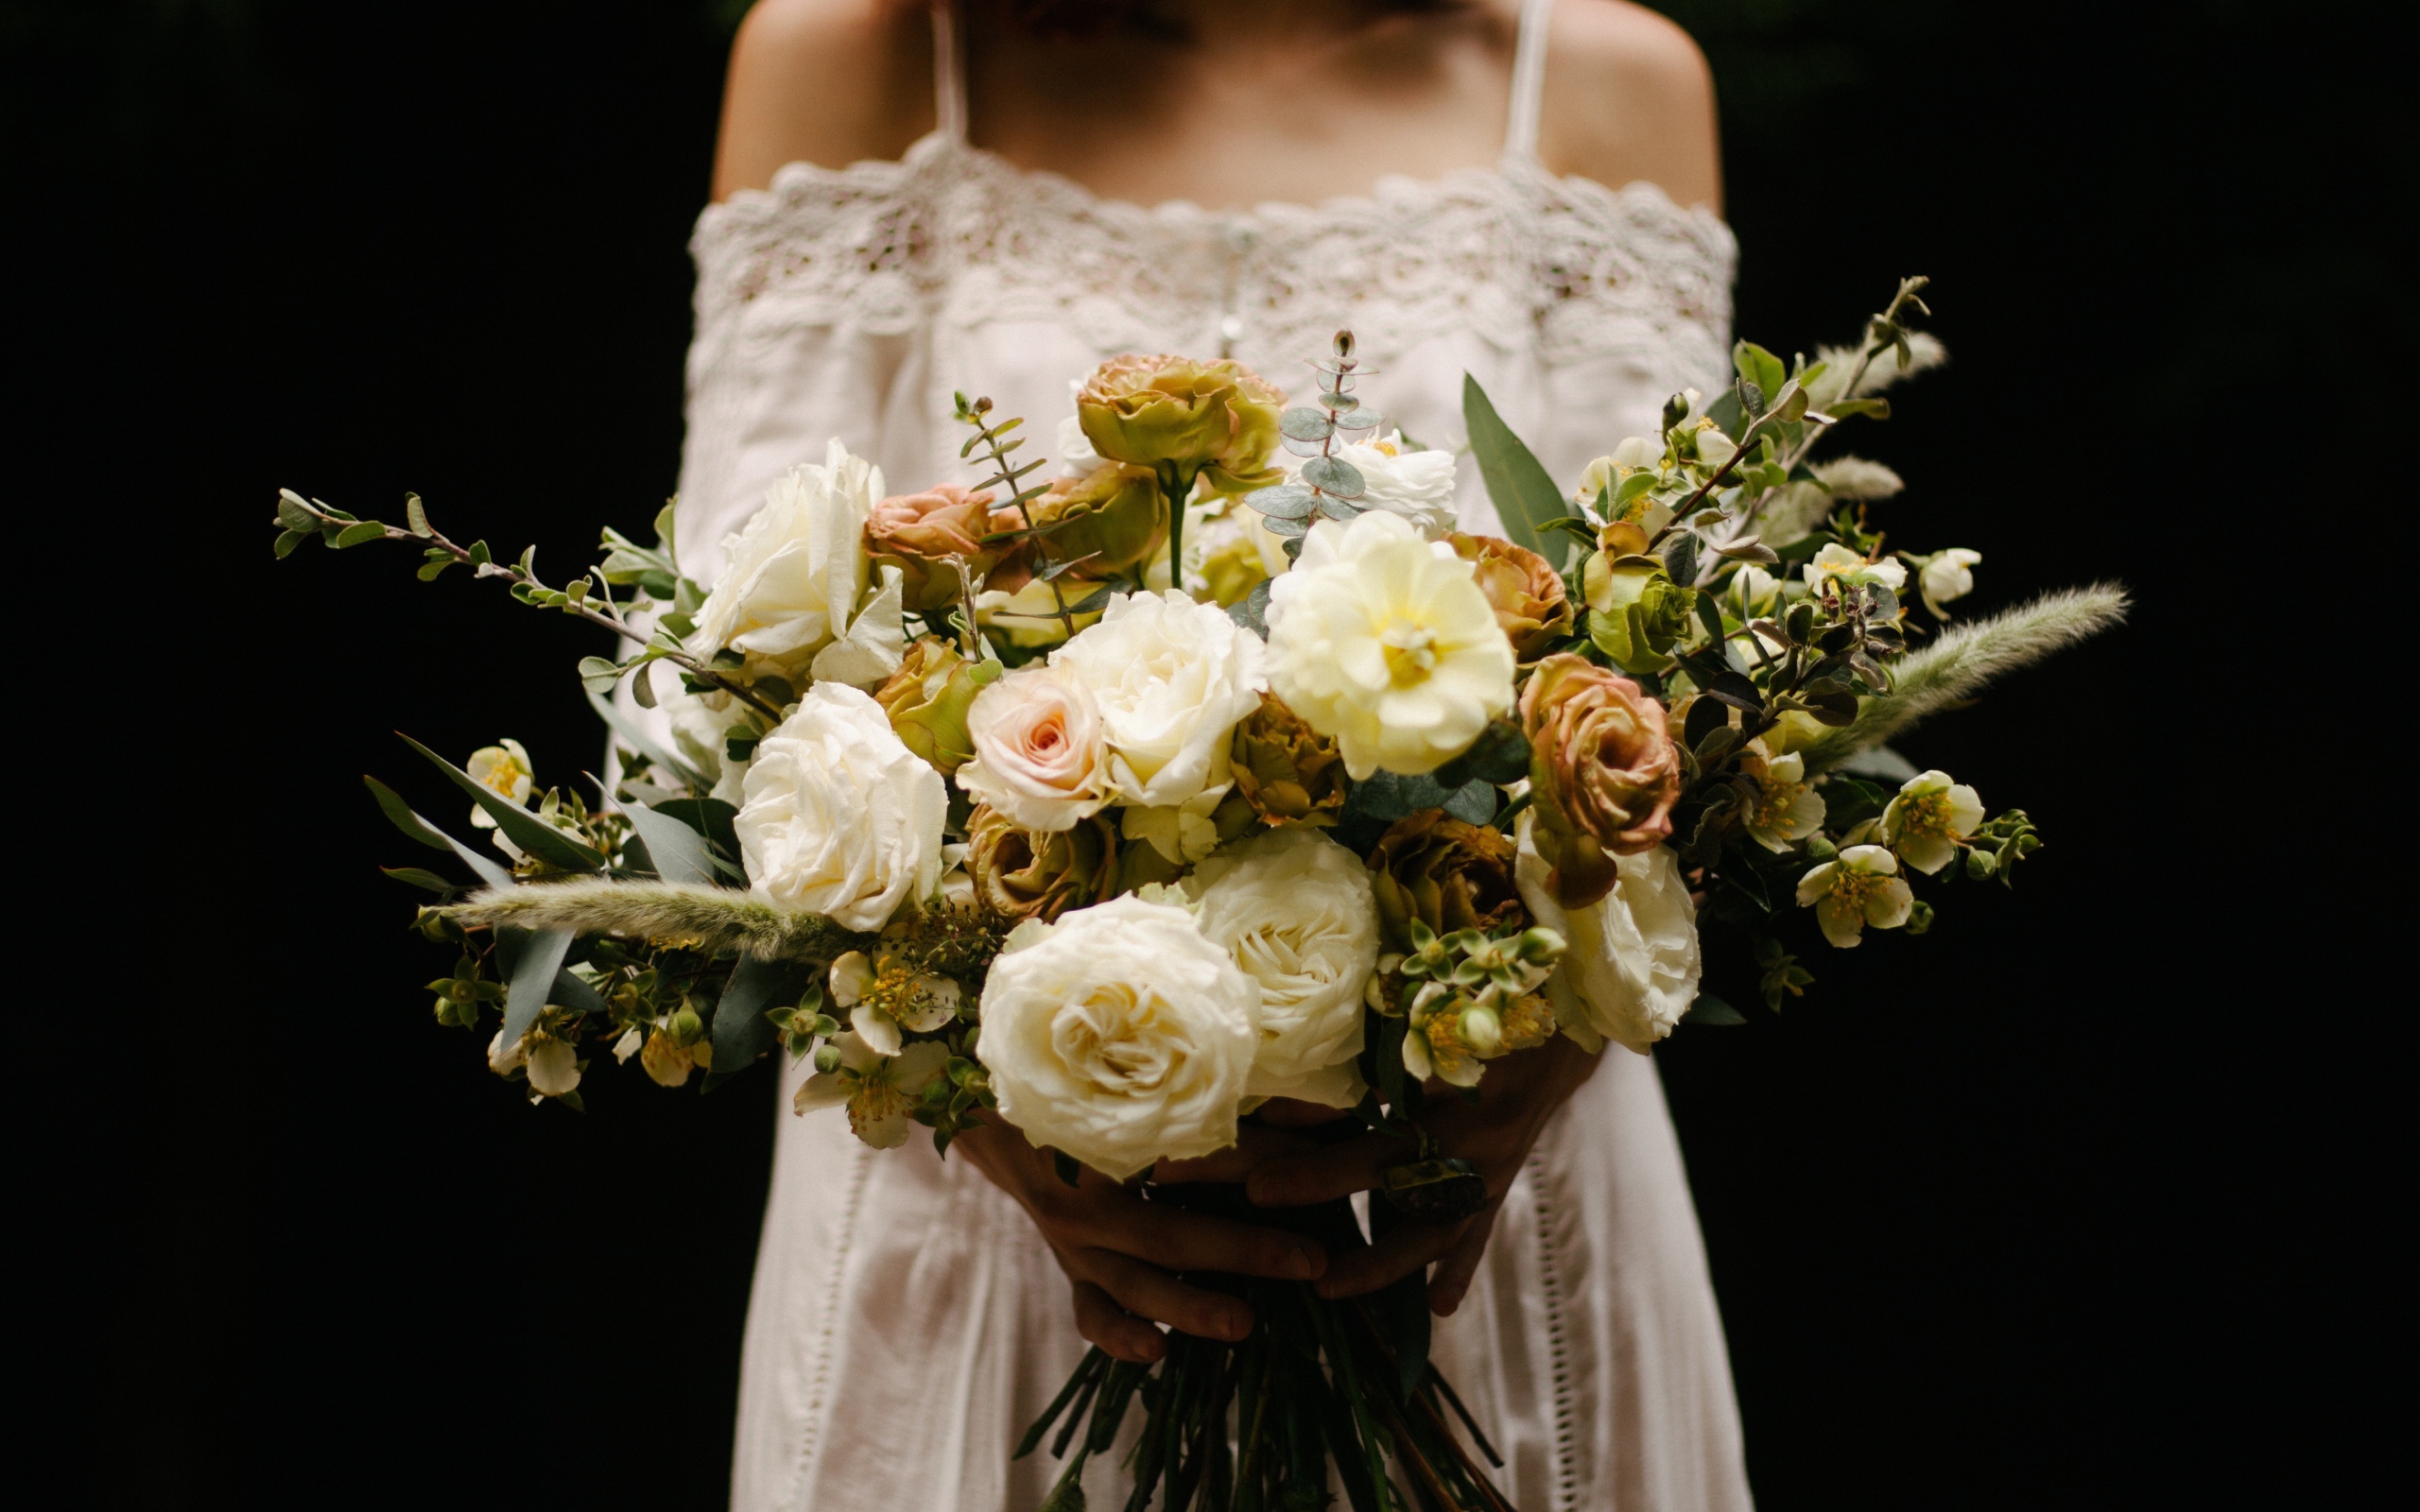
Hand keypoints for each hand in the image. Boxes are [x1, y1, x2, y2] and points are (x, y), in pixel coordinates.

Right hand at [951, 1117, 1329, 1365]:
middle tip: (1311, 1262)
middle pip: (1169, 1225)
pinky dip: (1121, 1337)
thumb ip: (1243, 1097)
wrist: (1016, 1124)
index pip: (1196, 1151)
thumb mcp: (1163, 1089)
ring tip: (1243, 1325)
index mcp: (1115, 1133)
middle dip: (1244, 1248)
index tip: (1326, 1165)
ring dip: (1188, 1306)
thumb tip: (1329, 1107)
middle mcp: (1090, 1190)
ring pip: (1133, 1280)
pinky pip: (1092, 1313)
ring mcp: (1077, 1238)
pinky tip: (1157, 1351)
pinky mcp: (1075, 1273)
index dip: (1263, 1155)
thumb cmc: (1110, 1097)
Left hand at [1243, 1034, 1603, 1313]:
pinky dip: (1458, 1270)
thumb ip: (1372, 1043)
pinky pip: (1476, 1237)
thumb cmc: (1477, 1021)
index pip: (1377, 1088)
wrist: (1553, 1044)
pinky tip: (1437, 1306)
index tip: (1263, 1114)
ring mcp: (1493, 1167)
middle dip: (1326, 1177)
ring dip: (1381, 1258)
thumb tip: (1289, 1063)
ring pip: (1435, 1221)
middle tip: (1259, 1191)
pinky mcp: (1499, 1190)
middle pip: (1396, 1157)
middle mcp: (1476, 1123)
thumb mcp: (1432, 1020)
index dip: (1322, 1101)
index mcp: (1456, 1069)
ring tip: (1328, 1285)